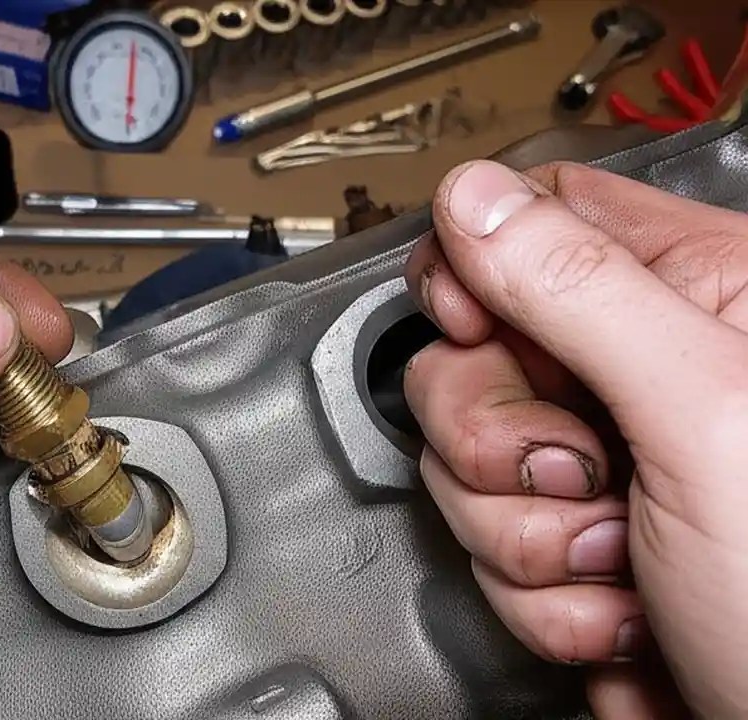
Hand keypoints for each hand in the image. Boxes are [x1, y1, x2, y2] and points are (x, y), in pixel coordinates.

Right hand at [405, 160, 747, 717]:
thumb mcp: (707, 416)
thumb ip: (580, 290)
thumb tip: (474, 197)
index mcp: (702, 296)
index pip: (533, 222)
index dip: (478, 275)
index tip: (481, 333)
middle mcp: (647, 374)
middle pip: (473, 352)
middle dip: (500, 439)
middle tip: (584, 476)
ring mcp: (609, 468)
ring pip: (467, 463)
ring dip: (527, 539)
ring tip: (626, 564)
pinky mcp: (575, 550)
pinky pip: (486, 545)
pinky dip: (542, 599)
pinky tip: (627, 615)